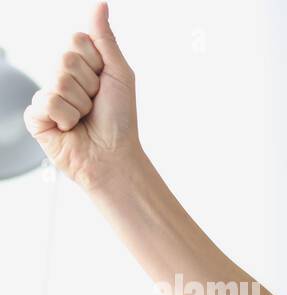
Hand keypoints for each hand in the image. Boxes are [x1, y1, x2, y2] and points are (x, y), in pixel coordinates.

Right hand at [23, 2, 140, 192]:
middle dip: (89, 85)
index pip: (77, 40)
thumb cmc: (119, 120)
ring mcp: (46, 96)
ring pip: (58, 82)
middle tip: (95, 105)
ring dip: (80, 104)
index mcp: (80, 65)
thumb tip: (100, 4)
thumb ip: (104, 38)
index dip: (96, 63)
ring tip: (84, 118)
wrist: (114, 156)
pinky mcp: (36, 117)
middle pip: (65, 59)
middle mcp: (61, 77)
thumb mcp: (118, 73)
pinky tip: (70, 128)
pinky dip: (65, 117)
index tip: (104, 84)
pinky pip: (46, 103)